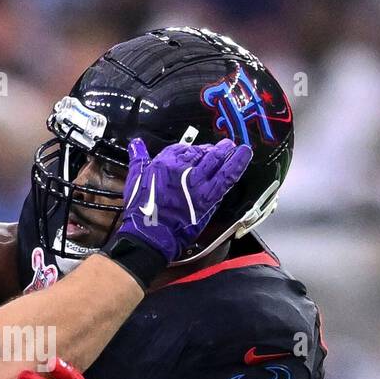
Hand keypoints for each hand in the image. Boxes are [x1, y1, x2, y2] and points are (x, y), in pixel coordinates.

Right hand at [114, 137, 252, 262]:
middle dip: (213, 150)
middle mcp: (183, 168)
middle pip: (203, 153)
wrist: (150, 234)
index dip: (194, 150)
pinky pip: (227, 176)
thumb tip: (136, 144)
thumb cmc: (141, 211)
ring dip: (227, 152)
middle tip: (221, 148)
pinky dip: (237, 164)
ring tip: (235, 147)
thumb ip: (138, 159)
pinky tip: (244, 155)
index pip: (184, 149)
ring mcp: (197, 182)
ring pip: (217, 161)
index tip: (199, 151)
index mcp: (165, 162)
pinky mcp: (208, 196)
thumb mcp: (134, 180)